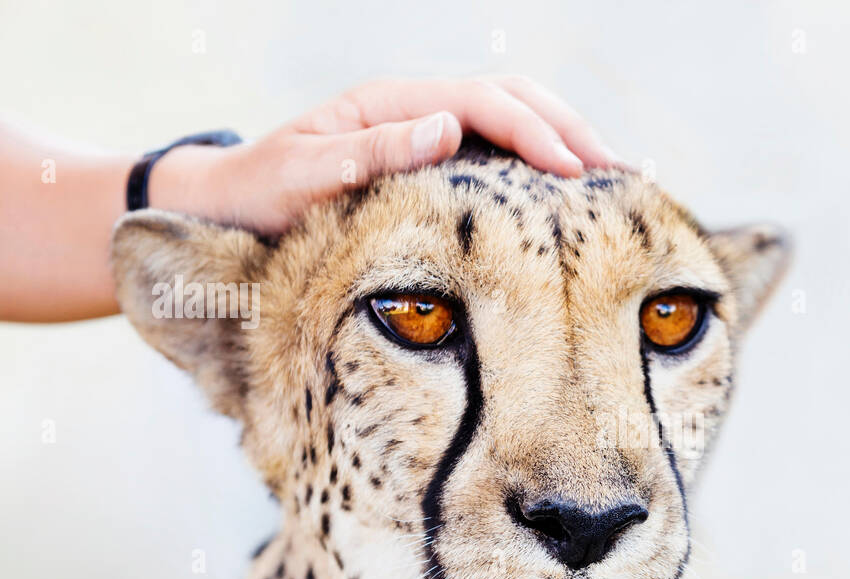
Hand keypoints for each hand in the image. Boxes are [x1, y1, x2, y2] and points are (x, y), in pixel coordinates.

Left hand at [149, 75, 622, 234]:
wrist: (227, 205)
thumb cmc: (260, 195)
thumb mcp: (303, 175)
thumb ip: (371, 150)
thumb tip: (448, 127)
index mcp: (389, 105)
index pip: (482, 103)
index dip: (534, 134)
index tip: (577, 174)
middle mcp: (415, 110)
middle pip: (512, 99)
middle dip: (569, 129)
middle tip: (620, 174)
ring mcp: (426, 133)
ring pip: (512, 120)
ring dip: (564, 141)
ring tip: (612, 179)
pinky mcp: (432, 162)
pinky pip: (498, 152)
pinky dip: (540, 165)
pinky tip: (567, 194)